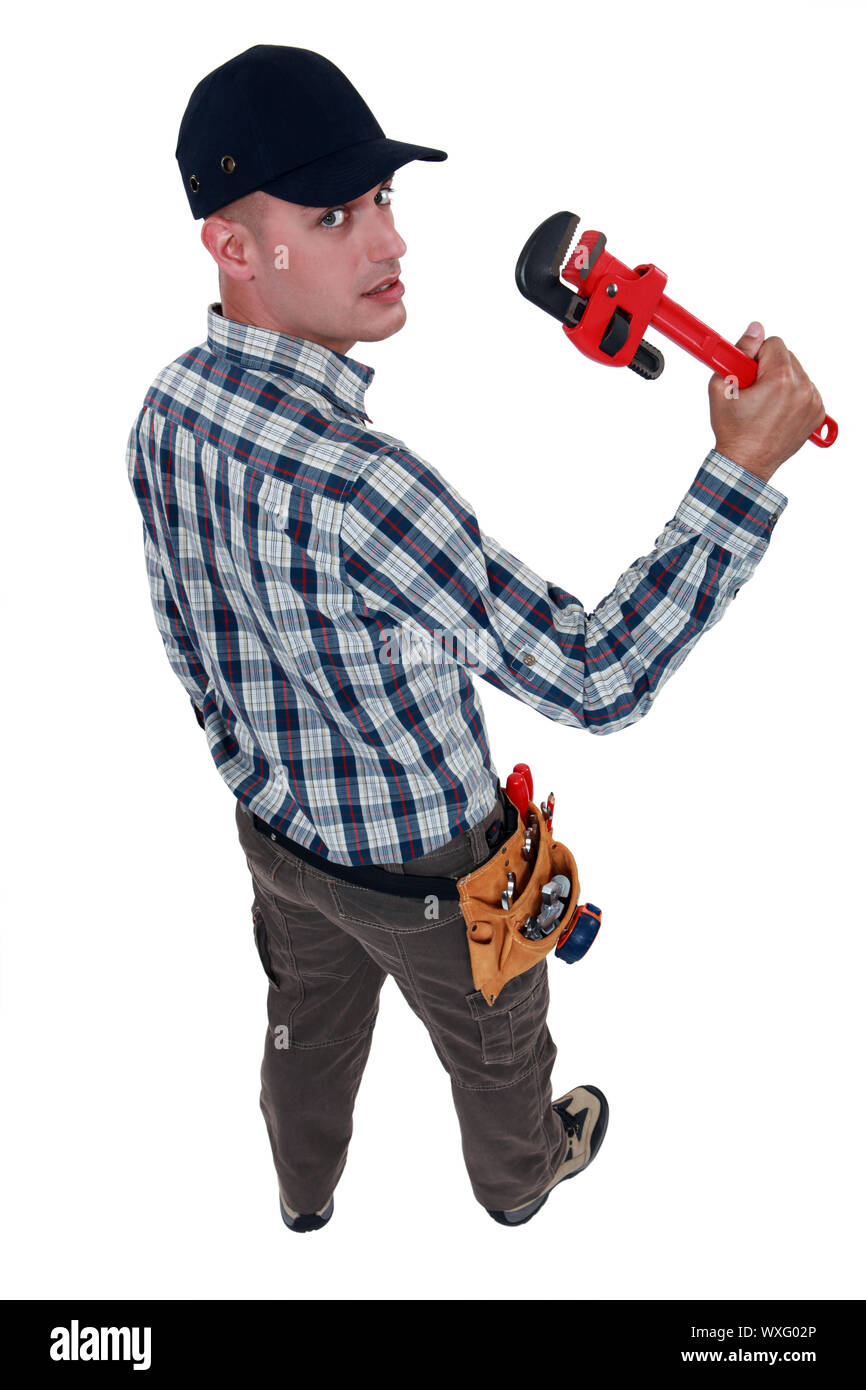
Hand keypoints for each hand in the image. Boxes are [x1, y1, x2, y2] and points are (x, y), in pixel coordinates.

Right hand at [709, 322, 825, 483]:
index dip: (755, 356)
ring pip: (797, 373)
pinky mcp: (817, 413)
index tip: (747, 373)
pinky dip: (791, 396)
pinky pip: (805, 390)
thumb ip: (740, 352)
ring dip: (780, 382)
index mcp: (781, 380)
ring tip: (764, 404)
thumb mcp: (722, 387)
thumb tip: (755, 329)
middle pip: (787, 357)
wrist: (746, 463)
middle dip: (768, 368)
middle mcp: (803, 389)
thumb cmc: (733, 431)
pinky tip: (776, 411)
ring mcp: (812, 402)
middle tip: (753, 390)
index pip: (774, 343)